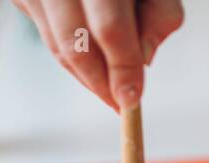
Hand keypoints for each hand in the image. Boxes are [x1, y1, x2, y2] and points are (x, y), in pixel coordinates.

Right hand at [12, 0, 184, 110]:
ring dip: (87, 77)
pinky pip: (48, 36)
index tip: (133, 99)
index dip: (123, 68)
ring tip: (111, 89)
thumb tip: (145, 60)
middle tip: (121, 104)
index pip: (109, 28)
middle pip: (74, 45)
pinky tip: (95, 65)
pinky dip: (73, 58)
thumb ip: (160, 12)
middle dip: (100, 84)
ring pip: (57, 47)